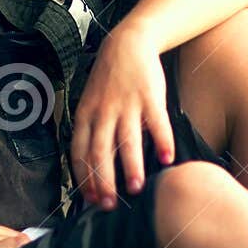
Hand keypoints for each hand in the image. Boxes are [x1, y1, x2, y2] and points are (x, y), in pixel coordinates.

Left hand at [70, 20, 174, 208]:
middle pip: (100, 151)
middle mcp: (103, 111)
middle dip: (104, 181)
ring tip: (137, 189)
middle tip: (110, 204)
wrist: (127, 43)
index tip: (90, 199)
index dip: (84, 177)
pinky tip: (167, 159)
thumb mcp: (89, 103)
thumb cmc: (109, 80)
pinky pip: (156, 122)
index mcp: (85, 115)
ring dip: (131, 166)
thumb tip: (92, 170)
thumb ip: (91, 132)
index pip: (80, 151)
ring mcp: (126, 103)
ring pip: (127, 140)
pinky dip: (162, 141)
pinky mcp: (149, 96)